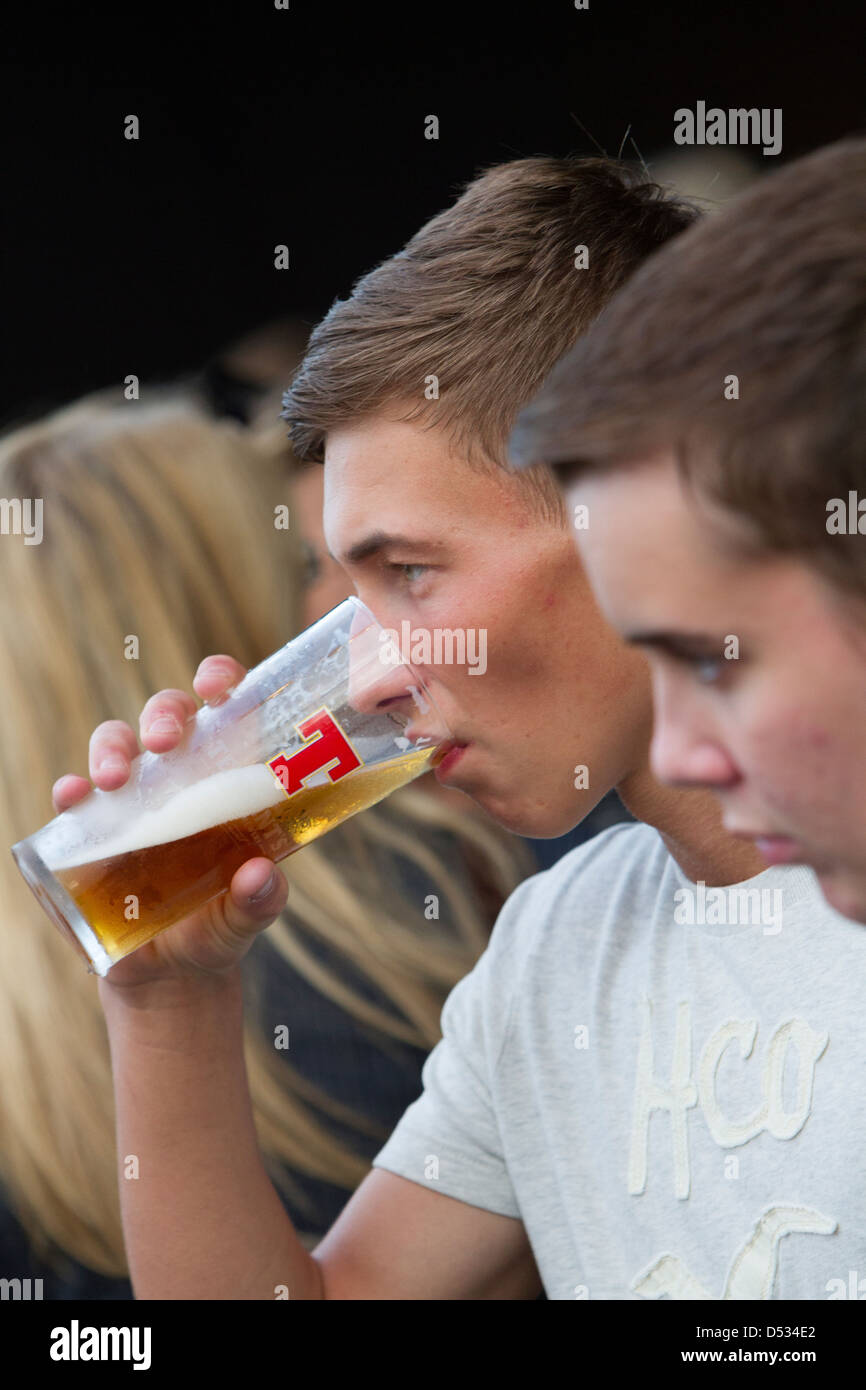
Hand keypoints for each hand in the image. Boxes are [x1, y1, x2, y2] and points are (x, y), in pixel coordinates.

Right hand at [52, 655, 287, 992]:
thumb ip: (260, 900)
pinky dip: (70, 792)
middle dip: (162, 716)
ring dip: (111, 750)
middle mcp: (177, 777)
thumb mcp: (246, 916)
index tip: (217, 687)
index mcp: (226, 776)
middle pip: (165, 716)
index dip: (220, 680)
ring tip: (114, 779)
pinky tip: (72, 798)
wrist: (171, 975)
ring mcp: (129, 801)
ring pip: (115, 745)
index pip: (223, 707)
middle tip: (164, 742)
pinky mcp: (89, 833)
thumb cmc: (219, 926)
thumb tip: (260, 876)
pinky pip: (73, 800)